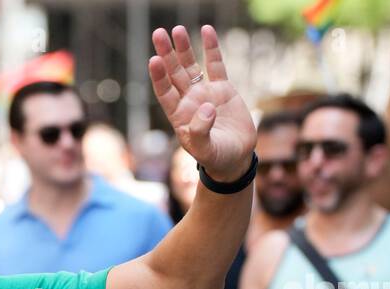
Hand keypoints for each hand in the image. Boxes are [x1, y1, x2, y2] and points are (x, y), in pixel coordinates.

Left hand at [148, 25, 254, 182]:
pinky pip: (215, 65)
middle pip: (174, 74)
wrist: (235, 158)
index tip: (153, 60)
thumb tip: (207, 107)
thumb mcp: (206, 150)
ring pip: (191, 66)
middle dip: (166, 54)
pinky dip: (211, 48)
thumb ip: (201, 132)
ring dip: (183, 48)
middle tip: (158, 33)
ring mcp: (205, 93)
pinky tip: (206, 30)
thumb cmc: (216, 158)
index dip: (159, 77)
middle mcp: (188, 101)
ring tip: (176, 29)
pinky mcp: (223, 89)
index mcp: (179, 115)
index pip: (164, 92)